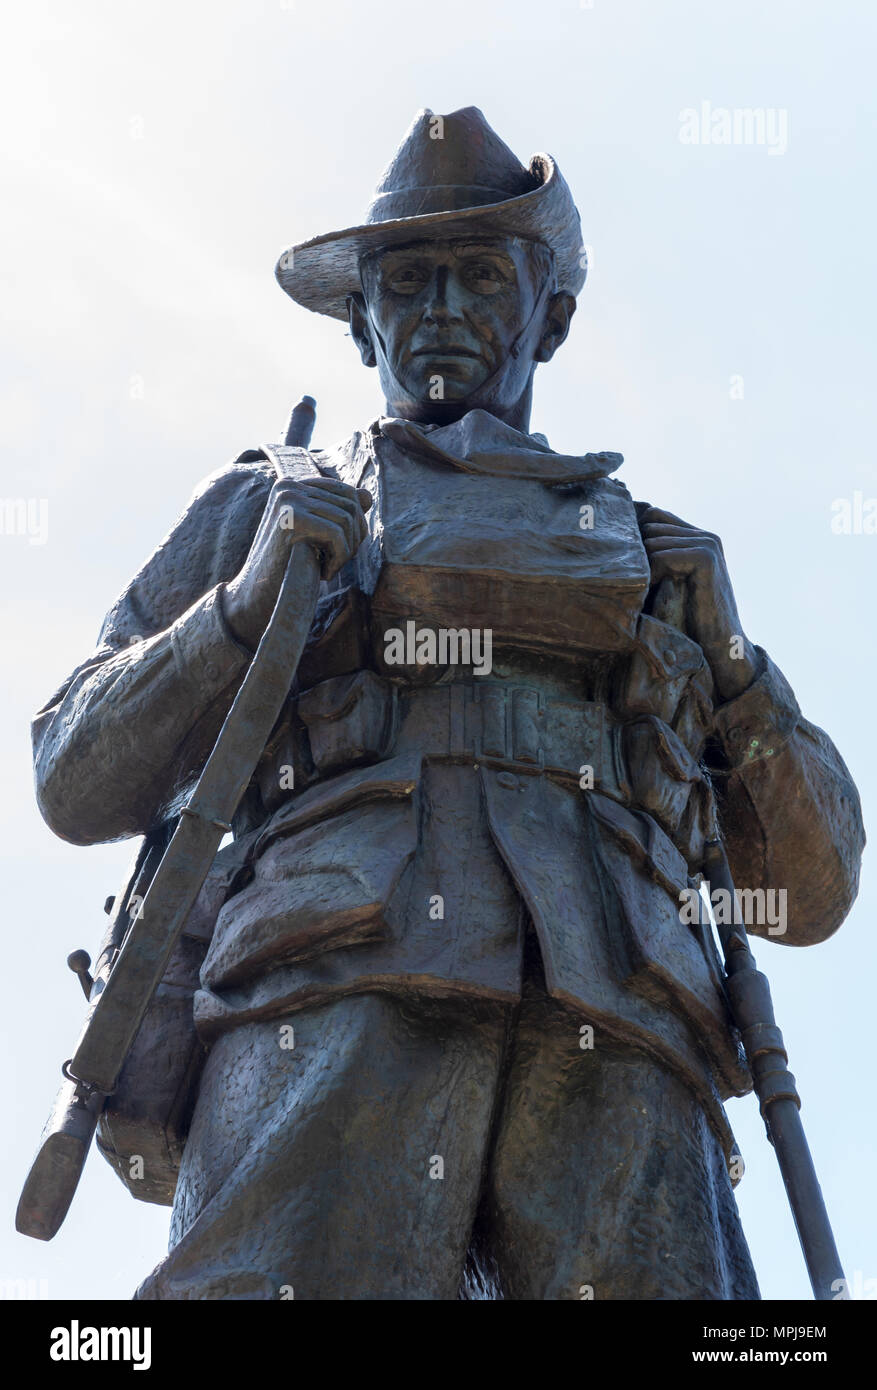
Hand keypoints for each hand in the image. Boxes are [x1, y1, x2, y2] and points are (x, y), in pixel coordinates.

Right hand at [223, 477, 371, 651]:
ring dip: (346, 551)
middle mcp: (288, 486)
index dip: (355, 523)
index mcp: (291, 485)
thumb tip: (368, 496)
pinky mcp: (291, 519)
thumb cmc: (290, 567)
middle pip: (350, 505)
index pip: (345, 492)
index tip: (341, 549)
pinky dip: (339, 560)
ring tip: (326, 568)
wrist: (257, 596)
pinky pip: (337, 535)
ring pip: (347, 520)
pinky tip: (323, 573)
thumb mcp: (317, 535)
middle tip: (335, 562)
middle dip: (353, 538)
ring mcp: (288, 500)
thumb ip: (340, 512)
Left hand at [637, 505, 757, 700]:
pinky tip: (653, 594)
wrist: (719, 644)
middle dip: (636, 552)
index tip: (625, 565)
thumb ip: (654, 560)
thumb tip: (613, 547)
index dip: (635, 535)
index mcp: (697, 537)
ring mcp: (708, 544)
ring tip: (643, 591)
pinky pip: (662, 556)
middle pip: (649, 525)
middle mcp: (704, 536)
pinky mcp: (706, 558)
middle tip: (632, 582)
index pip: (653, 515)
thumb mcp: (668, 583)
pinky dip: (652, 576)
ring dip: (642, 567)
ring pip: (652, 541)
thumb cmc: (689, 619)